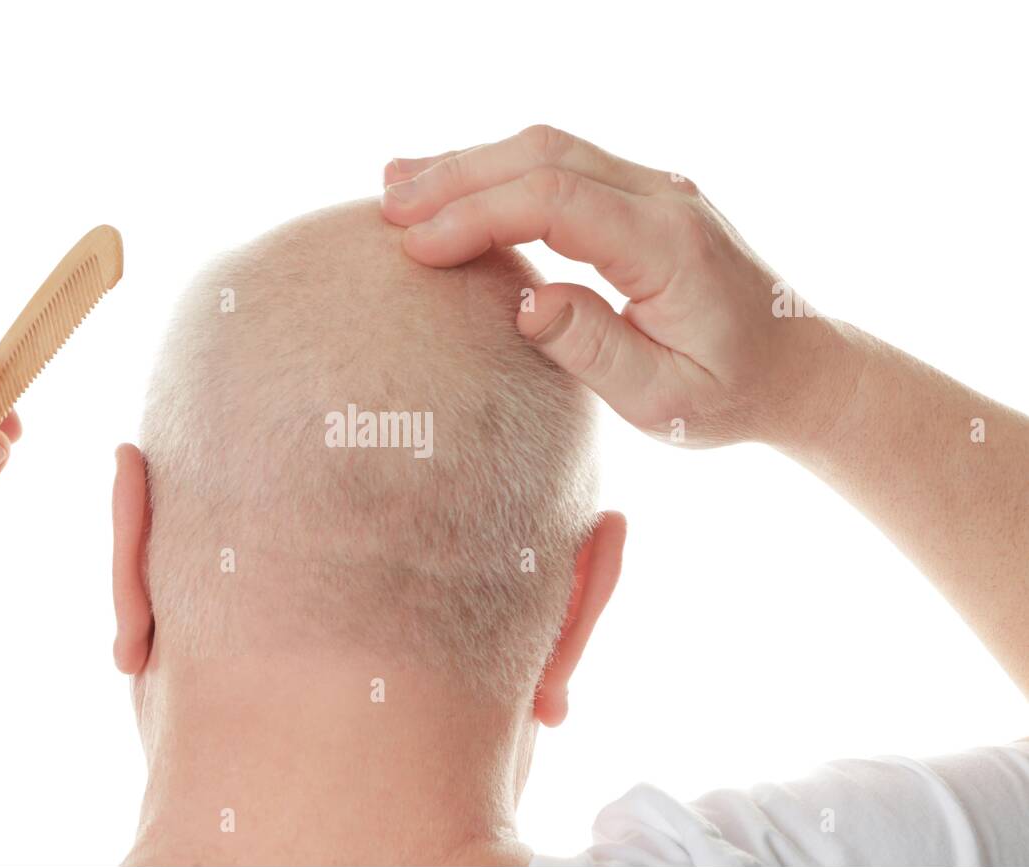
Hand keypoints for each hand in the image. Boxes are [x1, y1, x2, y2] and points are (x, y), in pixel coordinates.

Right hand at [381, 125, 851, 447]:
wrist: (800, 368)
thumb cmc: (732, 394)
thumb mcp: (667, 400)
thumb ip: (596, 351)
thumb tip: (526, 302)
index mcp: (670, 245)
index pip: (557, 201)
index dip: (479, 216)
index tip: (416, 248)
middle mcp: (664, 197)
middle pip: (544, 154)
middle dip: (458, 176)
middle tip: (385, 209)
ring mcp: (655, 188)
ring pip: (548, 148)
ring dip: (470, 165)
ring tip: (396, 185)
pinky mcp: (640, 197)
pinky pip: (561, 166)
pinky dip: (499, 172)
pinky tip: (452, 186)